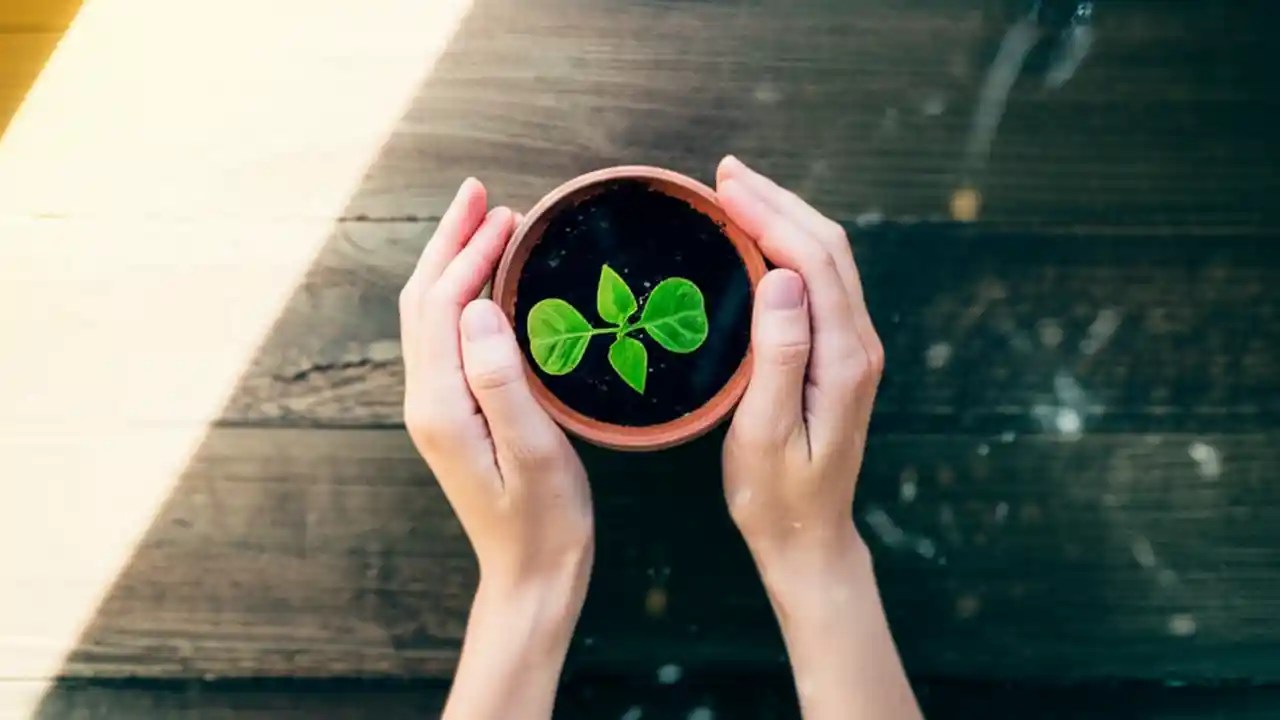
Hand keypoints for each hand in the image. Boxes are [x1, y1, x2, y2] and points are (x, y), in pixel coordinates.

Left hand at [399, 179, 592, 719]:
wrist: (530, 577)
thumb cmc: (545, 521)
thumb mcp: (537, 452)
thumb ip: (502, 380)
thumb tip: (475, 306)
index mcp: (441, 404)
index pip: (442, 305)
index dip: (468, 252)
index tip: (506, 213)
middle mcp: (427, 401)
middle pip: (422, 301)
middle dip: (450, 242)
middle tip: (482, 194)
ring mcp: (436, 409)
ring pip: (429, 317)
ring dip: (452, 264)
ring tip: (486, 223)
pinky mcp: (453, 416)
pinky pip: (446, 339)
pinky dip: (462, 296)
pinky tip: (489, 285)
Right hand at [716, 156, 919, 719]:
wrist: (809, 537)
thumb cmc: (776, 495)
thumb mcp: (765, 433)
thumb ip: (779, 356)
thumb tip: (781, 278)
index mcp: (843, 358)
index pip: (813, 261)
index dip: (770, 215)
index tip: (724, 186)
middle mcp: (858, 344)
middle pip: (828, 247)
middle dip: (778, 201)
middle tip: (724, 172)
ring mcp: (853, 348)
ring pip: (828, 260)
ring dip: (785, 217)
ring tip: (737, 190)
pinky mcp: (839, 355)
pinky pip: (820, 282)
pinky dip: (788, 246)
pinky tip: (758, 239)